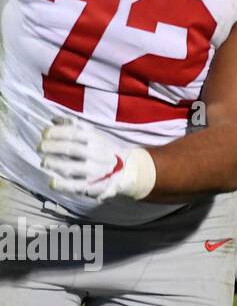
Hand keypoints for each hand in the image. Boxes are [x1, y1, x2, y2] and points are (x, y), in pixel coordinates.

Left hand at [38, 117, 155, 200]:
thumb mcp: (94, 135)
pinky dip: (63, 185)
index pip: (74, 133)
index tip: (44, 133)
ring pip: (72, 167)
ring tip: (44, 162)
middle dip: (52, 147)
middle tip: (40, 147)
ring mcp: (95, 171)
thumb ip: (75, 126)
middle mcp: (97, 154)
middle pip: (71, 149)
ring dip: (55, 164)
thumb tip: (54, 119)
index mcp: (97, 139)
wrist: (127, 169)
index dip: (56, 132)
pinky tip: (52, 182)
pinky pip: (76, 186)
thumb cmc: (103, 149)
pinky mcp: (94, 186)